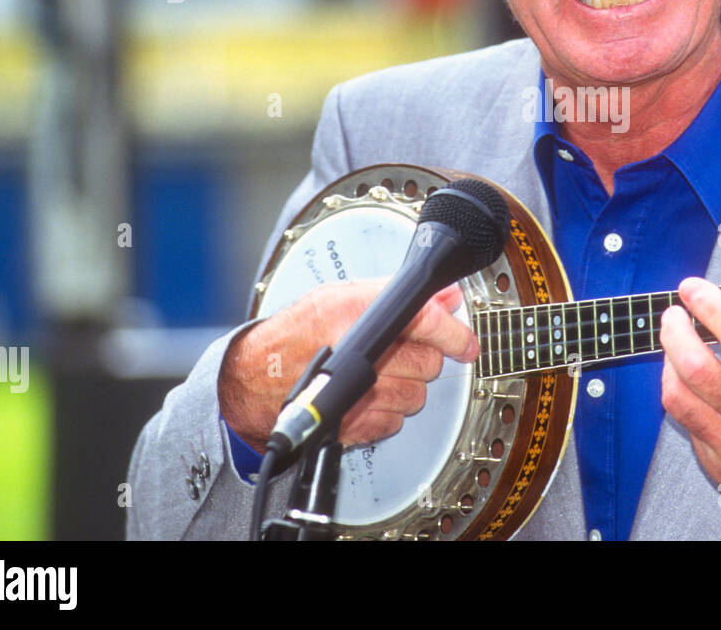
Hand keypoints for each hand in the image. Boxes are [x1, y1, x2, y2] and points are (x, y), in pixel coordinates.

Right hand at [218, 281, 477, 452]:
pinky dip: (389, 411)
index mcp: (353, 315)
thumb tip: (444, 297)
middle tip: (407, 353)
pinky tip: (370, 396)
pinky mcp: (353, 425)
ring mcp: (357, 395)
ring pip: (417, 395)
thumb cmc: (293, 335)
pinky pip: (396, 421)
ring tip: (383, 375)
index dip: (453, 331)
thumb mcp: (339, 297)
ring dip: (407, 386)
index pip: (424, 321)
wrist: (254, 379)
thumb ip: (394, 295)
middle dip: (424, 358)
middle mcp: (358, 356)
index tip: (466, 341)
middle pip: (427, 363)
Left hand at [659, 261, 720, 539]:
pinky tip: (681, 375)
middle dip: (676, 331)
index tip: (695, 288)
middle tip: (674, 313)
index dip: (714, 308)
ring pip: (681, 395)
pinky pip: (684, 420)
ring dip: (668, 359)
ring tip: (673, 341)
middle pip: (701, 368)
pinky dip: (676, 389)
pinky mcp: (719, 465)